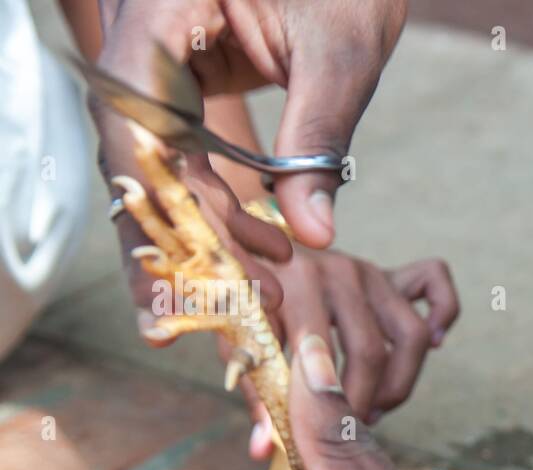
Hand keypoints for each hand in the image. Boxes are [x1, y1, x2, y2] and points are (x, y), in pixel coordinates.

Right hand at [94, 0, 407, 309]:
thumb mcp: (342, 52)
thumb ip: (319, 138)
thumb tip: (317, 235)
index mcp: (160, 10)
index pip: (136, 121)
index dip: (159, 208)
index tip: (190, 277)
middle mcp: (143, 40)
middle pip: (139, 157)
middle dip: (176, 242)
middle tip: (206, 320)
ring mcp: (160, 64)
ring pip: (161, 167)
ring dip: (202, 237)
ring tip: (250, 301)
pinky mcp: (187, 87)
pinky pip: (189, 157)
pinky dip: (219, 210)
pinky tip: (255, 260)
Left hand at [236, 251, 459, 458]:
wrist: (253, 250)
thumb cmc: (249, 304)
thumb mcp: (242, 343)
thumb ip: (257, 394)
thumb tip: (261, 449)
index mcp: (299, 282)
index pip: (327, 355)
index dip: (332, 404)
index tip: (328, 436)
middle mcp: (343, 270)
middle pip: (374, 351)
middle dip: (365, 402)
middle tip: (351, 429)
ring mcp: (373, 270)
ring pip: (413, 333)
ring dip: (401, 380)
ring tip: (378, 408)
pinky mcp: (393, 272)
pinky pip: (436, 282)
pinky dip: (443, 313)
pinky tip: (433, 346)